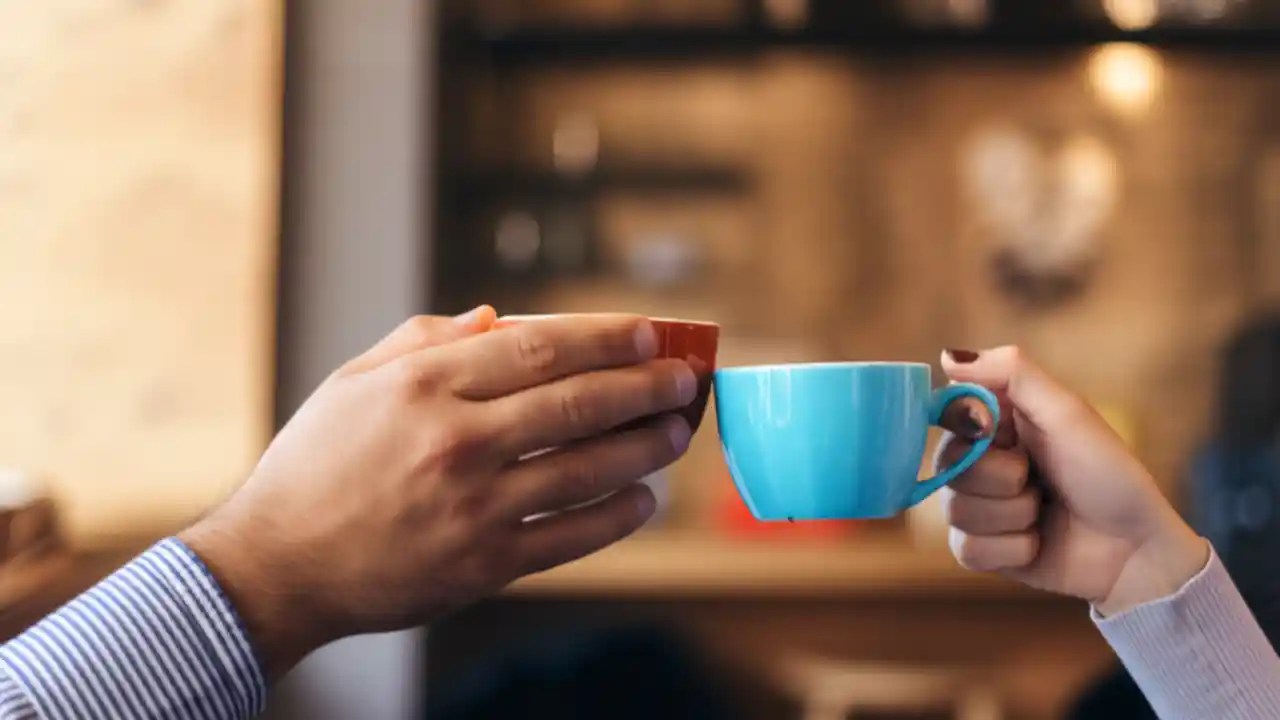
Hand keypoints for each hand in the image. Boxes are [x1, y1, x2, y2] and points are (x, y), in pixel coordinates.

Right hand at [181, 309, 697, 675]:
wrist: (277, 565)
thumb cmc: (316, 466)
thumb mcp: (353, 383)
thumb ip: (425, 341)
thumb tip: (495, 318)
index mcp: (426, 384)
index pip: (541, 347)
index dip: (606, 338)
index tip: (650, 334)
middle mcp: (458, 440)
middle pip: (578, 402)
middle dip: (646, 386)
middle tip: (686, 378)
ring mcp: (475, 505)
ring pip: (587, 467)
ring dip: (645, 446)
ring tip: (678, 431)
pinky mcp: (484, 564)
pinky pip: (571, 536)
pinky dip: (617, 516)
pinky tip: (643, 499)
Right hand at [935, 346, 1207, 615]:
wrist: (1136, 548)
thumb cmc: (1110, 475)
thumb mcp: (1067, 413)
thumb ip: (1012, 373)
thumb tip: (946, 356)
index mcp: (999, 423)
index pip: (948, 412)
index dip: (968, 424)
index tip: (999, 431)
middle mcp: (982, 462)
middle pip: (946, 463)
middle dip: (1000, 477)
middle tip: (1037, 480)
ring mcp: (980, 508)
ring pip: (954, 509)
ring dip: (1012, 515)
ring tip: (1045, 513)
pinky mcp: (983, 551)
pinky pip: (966, 549)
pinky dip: (1009, 549)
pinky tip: (1037, 543)